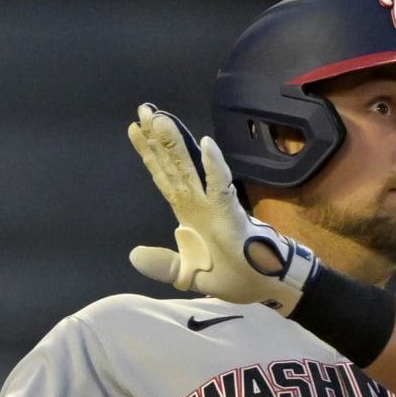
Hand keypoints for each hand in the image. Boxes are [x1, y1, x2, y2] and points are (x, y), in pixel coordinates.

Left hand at [127, 103, 320, 311]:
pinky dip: (214, 166)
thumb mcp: (187, 273)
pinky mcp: (231, 212)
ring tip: (162, 119)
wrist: (261, 287)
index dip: (149, 154)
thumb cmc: (229, 275)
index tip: (134, 129)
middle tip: (144, 109)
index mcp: (187, 213)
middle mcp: (198, 203)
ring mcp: (214, 205)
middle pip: (174, 165)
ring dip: (177, 144)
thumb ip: (163, 264)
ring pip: (191, 169)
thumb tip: (134, 255)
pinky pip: (220, 186)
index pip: (164, 177)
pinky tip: (206, 144)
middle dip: (158, 138)